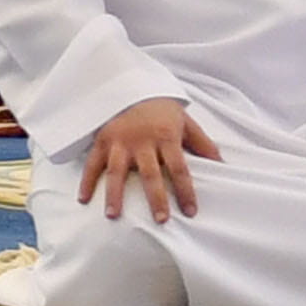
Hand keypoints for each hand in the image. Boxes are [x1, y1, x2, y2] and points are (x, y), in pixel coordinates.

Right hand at [77, 96, 215, 224]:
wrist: (131, 85)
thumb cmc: (161, 109)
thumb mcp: (186, 123)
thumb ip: (202, 144)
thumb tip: (222, 165)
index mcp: (166, 137)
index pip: (180, 169)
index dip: (186, 191)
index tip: (190, 212)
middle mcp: (142, 141)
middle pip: (150, 174)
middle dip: (156, 198)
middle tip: (160, 220)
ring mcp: (119, 141)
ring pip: (117, 171)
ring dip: (114, 194)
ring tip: (113, 215)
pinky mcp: (102, 140)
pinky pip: (93, 163)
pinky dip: (86, 181)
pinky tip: (84, 198)